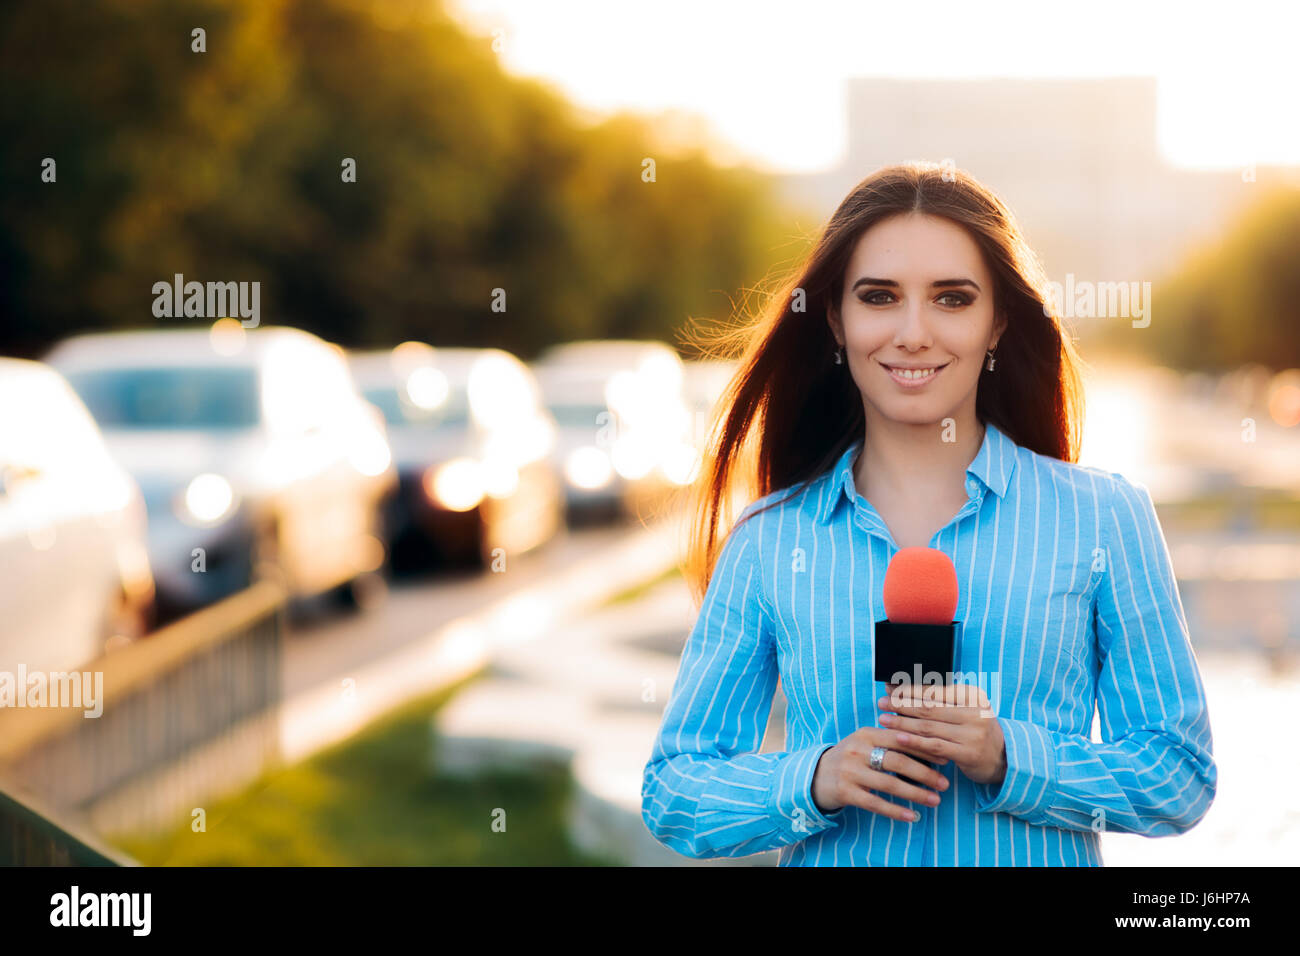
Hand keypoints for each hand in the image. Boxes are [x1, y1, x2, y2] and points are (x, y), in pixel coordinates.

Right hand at [810, 725, 949, 823]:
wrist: (816, 776)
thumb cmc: (851, 758)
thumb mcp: (865, 743)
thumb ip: (890, 740)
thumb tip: (929, 745)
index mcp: (865, 734)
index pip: (900, 739)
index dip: (924, 749)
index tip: (945, 759)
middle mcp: (857, 750)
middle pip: (897, 761)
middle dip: (925, 773)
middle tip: (945, 783)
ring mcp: (850, 771)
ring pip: (889, 784)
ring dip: (916, 793)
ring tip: (935, 800)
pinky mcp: (845, 792)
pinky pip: (875, 803)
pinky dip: (896, 811)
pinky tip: (912, 816)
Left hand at [878, 683, 1006, 786]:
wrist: (1004, 759)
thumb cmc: (976, 731)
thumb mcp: (967, 711)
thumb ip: (942, 702)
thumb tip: (904, 690)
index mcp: (973, 696)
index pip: (935, 690)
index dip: (910, 688)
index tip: (890, 688)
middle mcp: (974, 712)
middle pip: (930, 706)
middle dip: (902, 703)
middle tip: (882, 702)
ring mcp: (972, 733)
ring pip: (929, 726)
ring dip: (903, 722)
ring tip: (884, 718)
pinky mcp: (968, 753)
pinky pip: (935, 746)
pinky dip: (915, 741)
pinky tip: (898, 737)